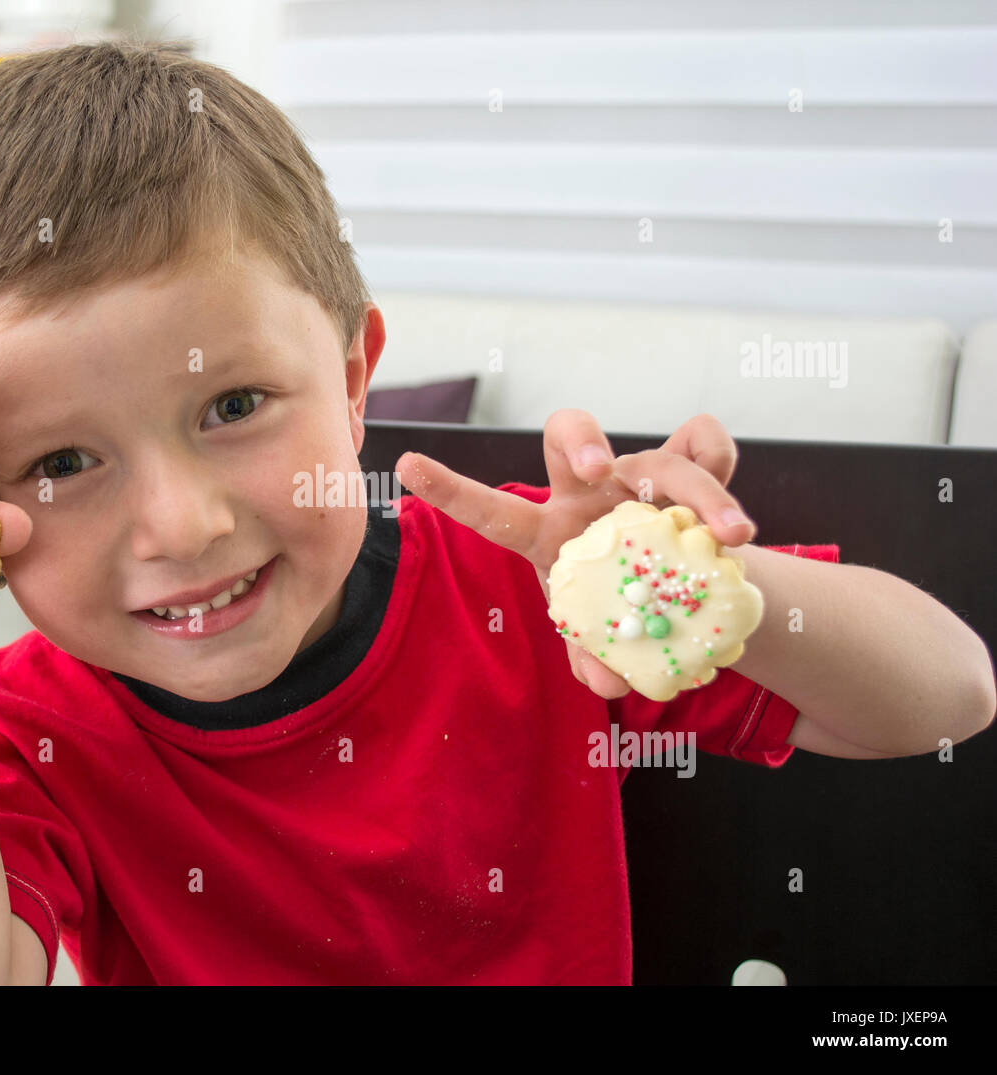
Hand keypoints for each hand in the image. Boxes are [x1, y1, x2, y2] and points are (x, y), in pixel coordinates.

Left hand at [394, 411, 754, 698]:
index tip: (406, 465)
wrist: (686, 591)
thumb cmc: (621, 608)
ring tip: (730, 538)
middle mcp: (589, 491)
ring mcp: (642, 473)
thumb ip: (593, 659)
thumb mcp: (601, 638)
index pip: (494, 509)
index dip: (451, 488)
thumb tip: (606, 682)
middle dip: (580, 439)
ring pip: (658, 451)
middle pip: (567, 430)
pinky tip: (734, 518)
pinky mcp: (695, 467)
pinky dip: (723, 471)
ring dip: (697, 492)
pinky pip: (707, 443)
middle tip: (598, 470)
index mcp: (548, 531)